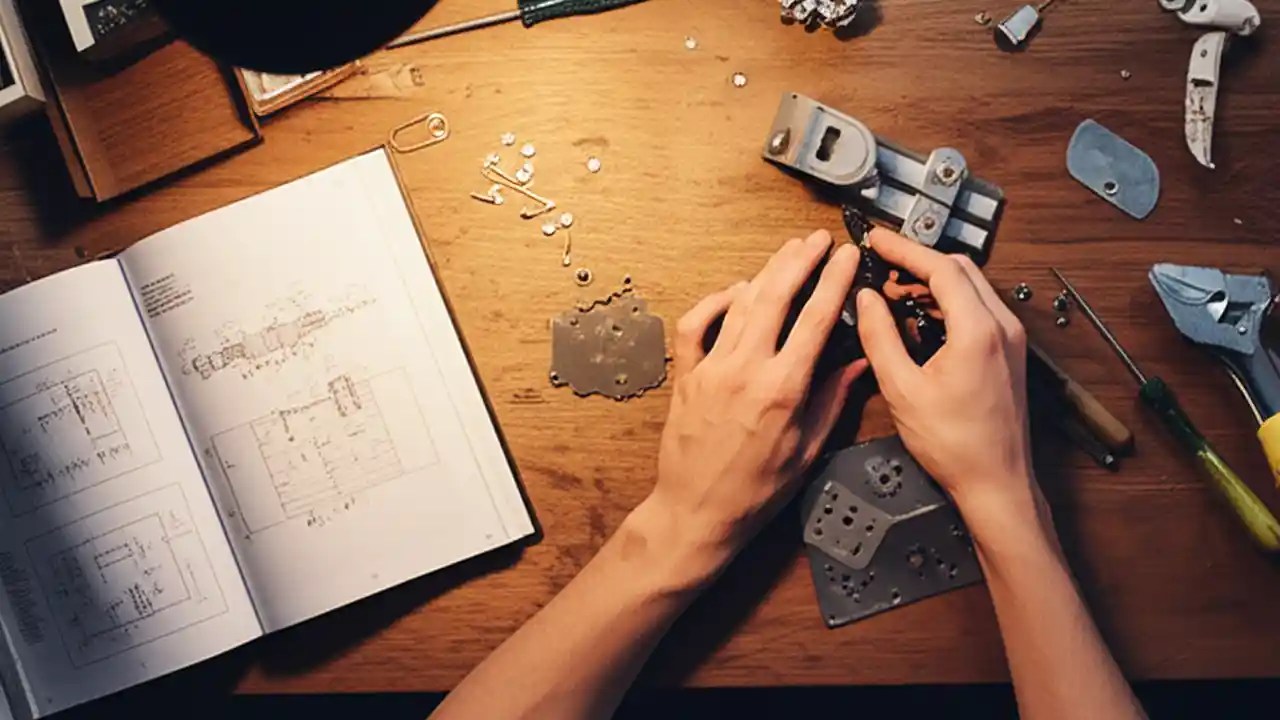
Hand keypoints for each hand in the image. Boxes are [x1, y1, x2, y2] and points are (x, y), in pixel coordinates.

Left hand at [647, 230, 868, 564]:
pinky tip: (735, 292)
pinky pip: (696, 324)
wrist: (697, 512)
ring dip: (765, 274)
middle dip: (798, 260)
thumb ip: (833, 401)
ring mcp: (711, 369)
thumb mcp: (808, 451)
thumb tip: (858, 363)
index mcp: (782, 389)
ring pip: (739, 303)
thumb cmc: (754, 491)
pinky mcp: (686, 375)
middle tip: (815, 240)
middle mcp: (745, 370)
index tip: (844, 256)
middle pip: (775, 296)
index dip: (833, 280)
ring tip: (786, 254)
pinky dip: (715, 302)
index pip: (815, 319)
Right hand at [854, 229, 1042, 532]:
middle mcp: (1002, 327)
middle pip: (959, 269)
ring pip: (970, 287)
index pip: (940, 268)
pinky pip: (978, 309)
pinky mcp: (1010, 352)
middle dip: (917, 262)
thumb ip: (880, 337)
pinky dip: (947, 302)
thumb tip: (866, 301)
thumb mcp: (902, 389)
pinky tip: (920, 317)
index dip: (904, 249)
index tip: (877, 240)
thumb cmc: (956, 446)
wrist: (996, 482)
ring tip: (894, 292)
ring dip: (932, 283)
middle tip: (881, 265)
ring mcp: (1011, 339)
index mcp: (978, 330)